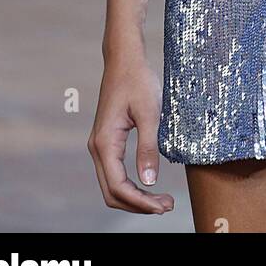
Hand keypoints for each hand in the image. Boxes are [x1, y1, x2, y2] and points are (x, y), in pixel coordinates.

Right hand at [88, 54, 173, 213]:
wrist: (124, 59)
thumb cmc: (138, 80)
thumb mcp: (150, 113)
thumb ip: (148, 148)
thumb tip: (150, 181)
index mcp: (105, 142)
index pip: (118, 186)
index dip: (140, 202)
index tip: (163, 206)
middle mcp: (97, 147)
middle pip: (112, 192)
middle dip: (138, 205)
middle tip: (167, 206)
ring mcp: (100, 145)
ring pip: (112, 185)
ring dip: (135, 197)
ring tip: (162, 200)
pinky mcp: (107, 141)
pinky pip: (114, 173)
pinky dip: (131, 185)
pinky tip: (150, 184)